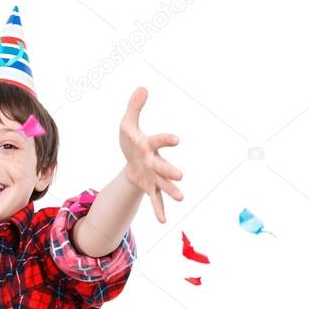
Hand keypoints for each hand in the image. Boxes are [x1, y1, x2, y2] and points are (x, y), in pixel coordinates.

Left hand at [119, 88, 183, 222]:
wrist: (131, 160)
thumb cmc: (131, 140)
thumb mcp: (127, 125)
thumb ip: (134, 108)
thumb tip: (142, 87)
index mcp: (149, 145)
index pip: (158, 141)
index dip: (166, 140)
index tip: (176, 140)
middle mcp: (154, 161)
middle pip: (163, 166)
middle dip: (169, 171)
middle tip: (180, 175)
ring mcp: (153, 176)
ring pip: (164, 184)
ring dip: (171, 190)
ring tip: (181, 198)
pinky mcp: (149, 187)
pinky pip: (155, 199)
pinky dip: (159, 209)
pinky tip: (163, 221)